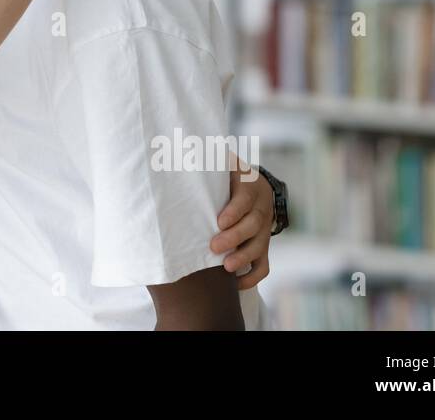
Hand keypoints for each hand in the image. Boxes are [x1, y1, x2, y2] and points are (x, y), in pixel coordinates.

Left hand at [209, 156, 273, 289]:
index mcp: (250, 185)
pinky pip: (264, 264)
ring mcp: (265, 228)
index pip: (246, 198)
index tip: (219, 221)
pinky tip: (235, 283)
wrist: (253, 182)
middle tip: (213, 246)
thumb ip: (204, 157)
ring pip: (261, 246)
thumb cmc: (225, 171)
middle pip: (254, 225)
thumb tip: (170, 151)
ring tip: (225, 267)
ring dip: (244, 258)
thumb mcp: (220, 159)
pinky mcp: (263, 244)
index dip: (234, 211)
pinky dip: (252, 276)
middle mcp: (262, 208)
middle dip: (234, 238)